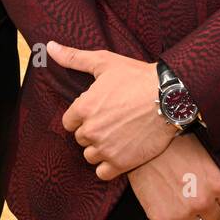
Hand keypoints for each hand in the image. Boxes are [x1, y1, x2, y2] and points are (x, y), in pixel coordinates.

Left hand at [51, 41, 177, 179]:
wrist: (170, 97)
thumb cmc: (137, 77)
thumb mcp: (104, 62)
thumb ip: (74, 58)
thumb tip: (50, 47)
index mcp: (84, 107)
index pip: (69, 121)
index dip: (82, 116)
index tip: (97, 111)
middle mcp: (91, 130)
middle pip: (81, 138)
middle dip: (92, 131)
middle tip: (111, 121)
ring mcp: (106, 148)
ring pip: (90, 155)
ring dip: (100, 149)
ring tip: (117, 136)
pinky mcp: (121, 163)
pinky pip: (102, 173)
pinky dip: (109, 166)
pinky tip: (120, 153)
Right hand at [127, 134, 219, 219]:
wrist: (143, 143)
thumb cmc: (175, 143)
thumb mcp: (205, 153)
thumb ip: (218, 175)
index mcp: (218, 184)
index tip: (212, 193)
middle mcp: (203, 201)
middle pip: (215, 219)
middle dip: (206, 208)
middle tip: (193, 194)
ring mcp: (182, 212)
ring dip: (189, 216)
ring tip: (178, 198)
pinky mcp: (162, 219)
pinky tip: (167, 205)